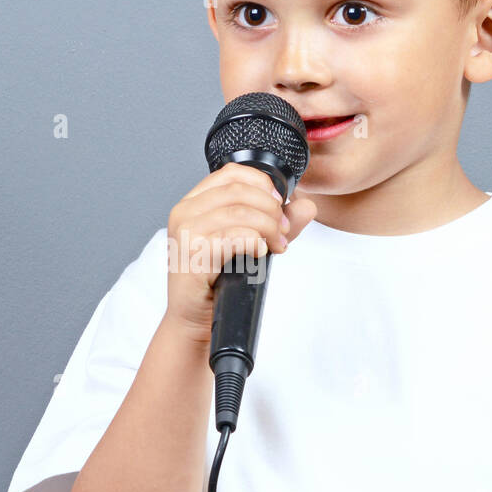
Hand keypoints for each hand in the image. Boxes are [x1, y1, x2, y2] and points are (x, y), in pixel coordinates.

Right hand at [164, 162, 316, 342]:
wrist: (194, 318)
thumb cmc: (215, 281)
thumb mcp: (249, 243)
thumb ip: (276, 223)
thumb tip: (306, 206)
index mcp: (194, 202)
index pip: (231, 172)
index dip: (262, 183)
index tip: (280, 203)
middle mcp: (185, 212)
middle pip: (240, 191)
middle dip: (271, 209)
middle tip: (282, 231)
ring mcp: (186, 231)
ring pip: (240, 212)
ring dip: (268, 228)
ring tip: (277, 245)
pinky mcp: (192, 253)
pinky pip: (234, 236)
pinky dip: (255, 242)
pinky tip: (260, 253)